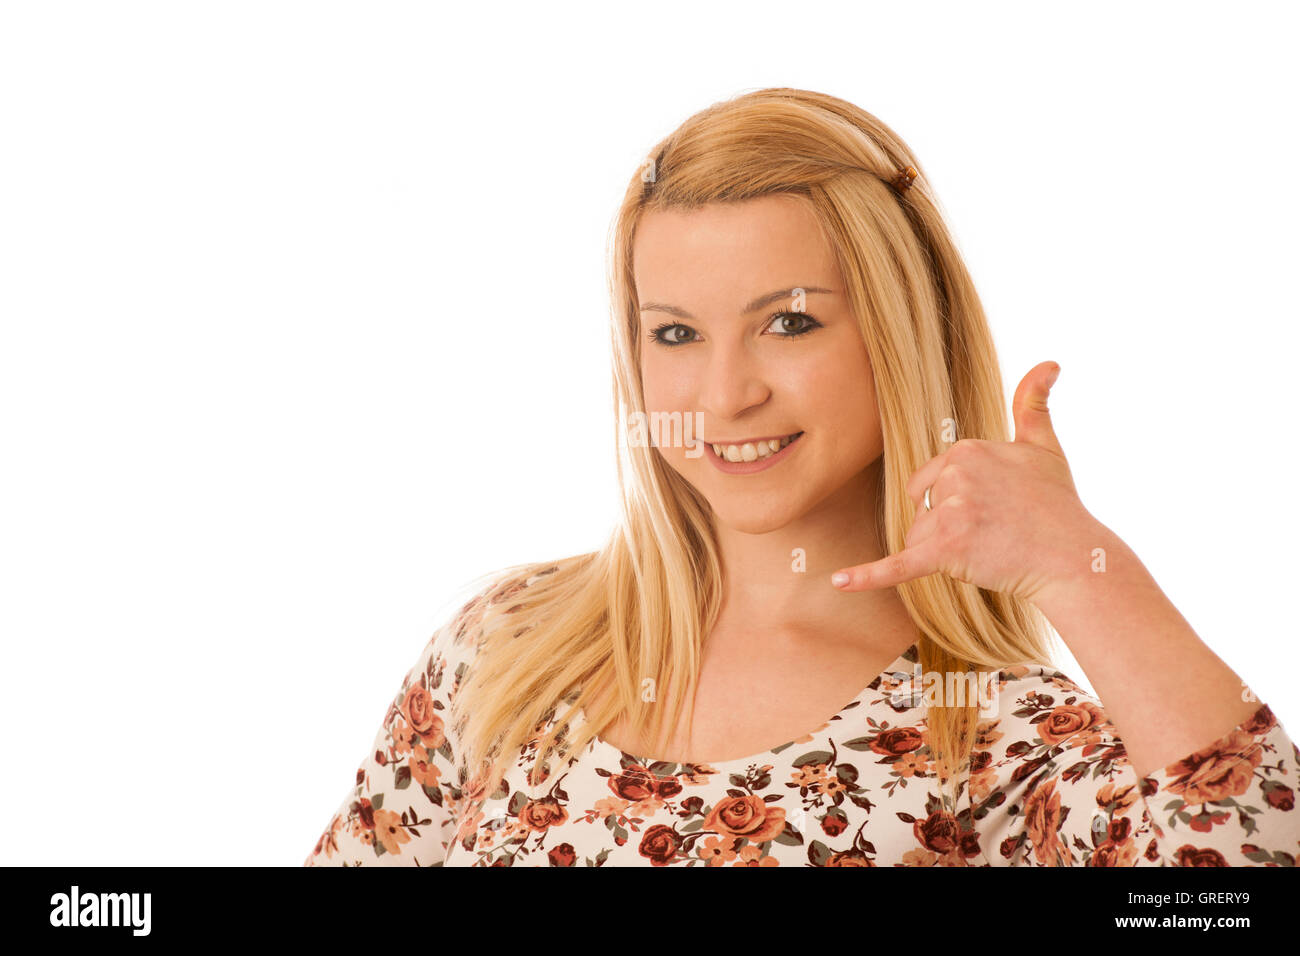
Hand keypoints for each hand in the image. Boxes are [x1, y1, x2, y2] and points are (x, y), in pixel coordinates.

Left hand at [831, 361, 1101, 606]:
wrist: (1073, 557)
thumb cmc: (1057, 505)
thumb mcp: (1044, 447)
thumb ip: (1033, 403)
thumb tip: (1050, 362)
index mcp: (965, 449)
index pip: (930, 483)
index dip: (957, 504)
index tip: (995, 509)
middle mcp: (954, 475)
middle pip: (920, 511)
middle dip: (946, 529)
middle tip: (994, 533)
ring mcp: (949, 513)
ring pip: (918, 540)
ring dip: (945, 554)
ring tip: (989, 551)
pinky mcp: (945, 550)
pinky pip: (897, 565)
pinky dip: (867, 576)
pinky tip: (837, 581)